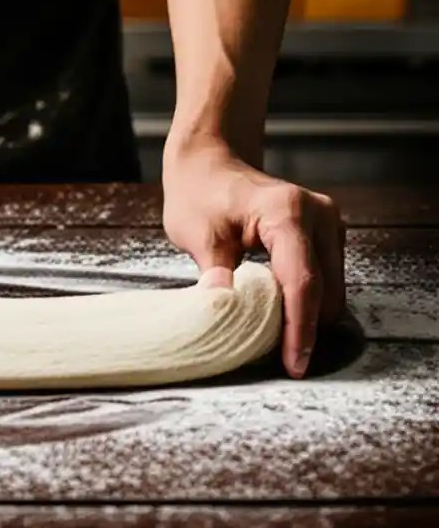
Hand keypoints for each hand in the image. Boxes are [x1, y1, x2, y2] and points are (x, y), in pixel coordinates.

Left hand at [162, 140, 344, 378]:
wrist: (209, 163)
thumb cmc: (199, 194)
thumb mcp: (197, 234)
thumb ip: (215, 272)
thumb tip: (223, 310)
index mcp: (287, 213)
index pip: (301, 282)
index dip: (299, 328)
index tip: (295, 364)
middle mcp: (318, 215)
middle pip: (324, 289)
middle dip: (305, 327)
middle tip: (277, 359)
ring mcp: (327, 222)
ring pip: (330, 288)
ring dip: (308, 316)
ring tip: (277, 342)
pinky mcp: (325, 233)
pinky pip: (325, 277)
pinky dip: (307, 300)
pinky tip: (282, 316)